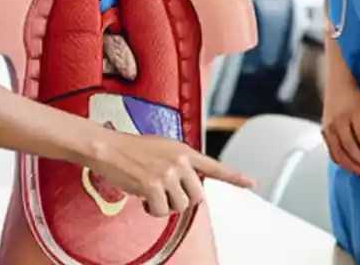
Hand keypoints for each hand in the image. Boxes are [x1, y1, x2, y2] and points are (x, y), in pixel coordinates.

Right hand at [85, 131, 254, 216]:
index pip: (215, 166)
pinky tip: (143, 198)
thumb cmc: (130, 149)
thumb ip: (179, 162)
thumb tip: (187, 182)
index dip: (234, 177)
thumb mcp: (162, 148)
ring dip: (165, 206)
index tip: (251, 183)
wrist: (108, 147)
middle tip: (165, 193)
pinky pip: (161, 212)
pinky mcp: (153, 186)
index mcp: (184, 151)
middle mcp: (180, 161)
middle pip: (197, 196)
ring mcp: (168, 173)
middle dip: (182, 200)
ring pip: (180, 206)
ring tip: (151, 193)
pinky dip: (152, 211)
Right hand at [321, 76, 359, 177]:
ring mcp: (328, 128)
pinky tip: (352, 167)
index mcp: (354, 112)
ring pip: (339, 153)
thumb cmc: (359, 99)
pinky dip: (342, 163)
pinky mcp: (323, 133)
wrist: (337, 87)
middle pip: (350, 147)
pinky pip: (332, 152)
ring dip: (352, 166)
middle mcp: (338, 121)